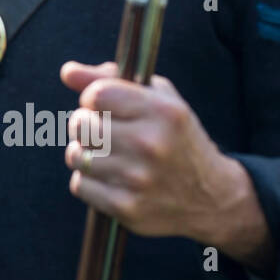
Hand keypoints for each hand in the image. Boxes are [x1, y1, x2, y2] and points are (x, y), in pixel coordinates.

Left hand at [61, 61, 273, 270]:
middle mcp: (150, 144)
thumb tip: (68, 71)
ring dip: (85, 154)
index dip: (92, 99)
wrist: (211, 198)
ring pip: (76, 155)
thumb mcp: (157, 99)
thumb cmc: (175, 137)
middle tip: (105, 132)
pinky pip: (79, 185)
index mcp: (162, 112)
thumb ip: (110, 79)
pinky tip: (112, 180)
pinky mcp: (127, 208)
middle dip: (85, 125)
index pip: (96, 94)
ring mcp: (138, 179)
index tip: (104, 107)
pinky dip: (89, 182)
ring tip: (109, 156)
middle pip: (80, 124)